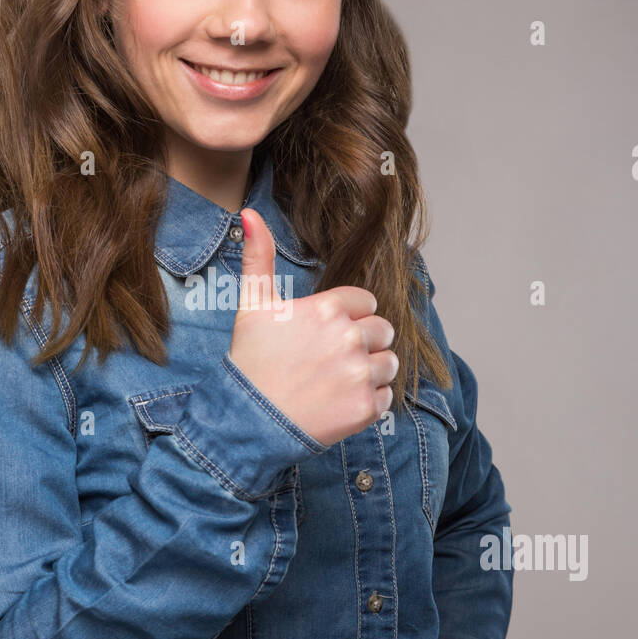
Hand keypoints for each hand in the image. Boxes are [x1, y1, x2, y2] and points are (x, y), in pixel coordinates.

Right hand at [228, 208, 398, 446]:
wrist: (247, 424)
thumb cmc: (249, 363)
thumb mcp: (252, 306)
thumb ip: (258, 258)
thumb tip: (248, 214)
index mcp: (327, 309)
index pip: (366, 303)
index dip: (347, 318)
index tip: (323, 335)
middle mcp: (349, 338)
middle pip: (383, 331)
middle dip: (363, 343)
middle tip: (330, 361)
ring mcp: (360, 374)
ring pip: (389, 363)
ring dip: (370, 372)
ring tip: (335, 382)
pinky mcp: (367, 408)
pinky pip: (387, 397)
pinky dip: (369, 402)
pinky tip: (339, 403)